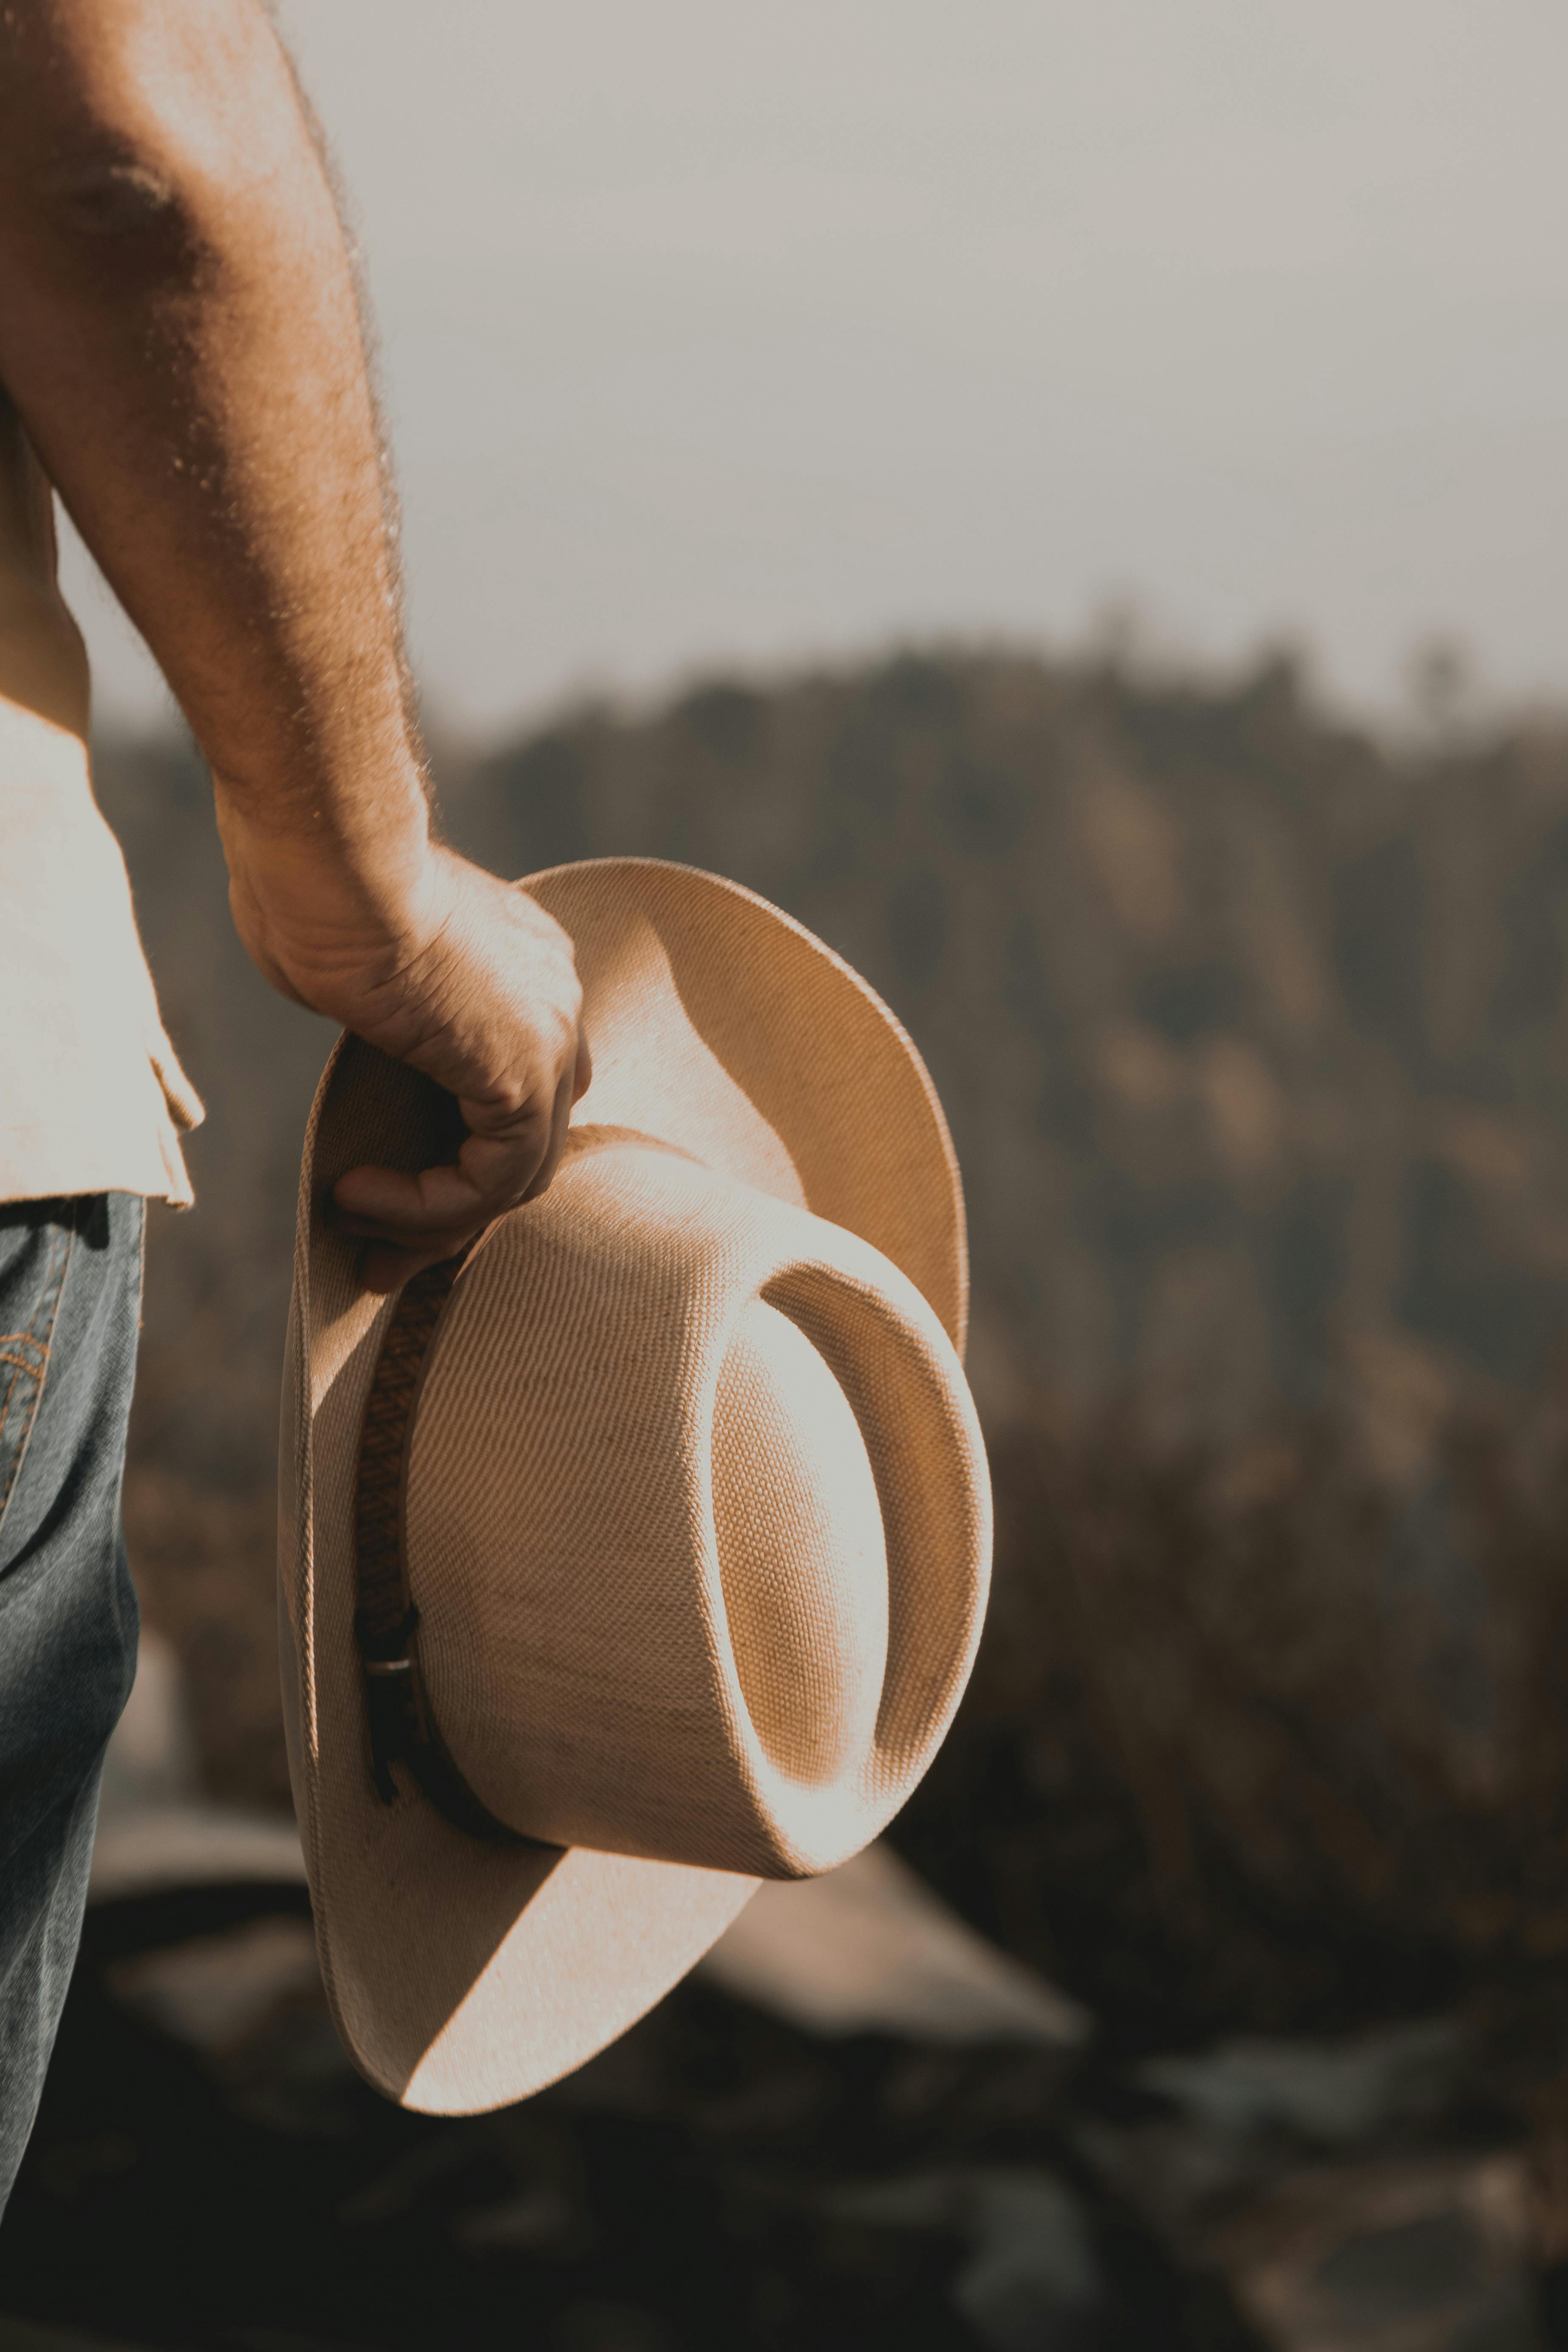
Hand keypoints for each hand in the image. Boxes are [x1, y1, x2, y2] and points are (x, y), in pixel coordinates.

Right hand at [229, 837, 589, 1291]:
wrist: (332, 858)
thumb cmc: (318, 888)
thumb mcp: (361, 962)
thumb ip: (386, 1014)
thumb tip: (364, 1038)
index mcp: (522, 968)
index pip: (520, 1090)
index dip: (462, 1156)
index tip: (388, 1189)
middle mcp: (554, 1000)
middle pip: (529, 1141)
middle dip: (457, 1212)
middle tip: (385, 1257)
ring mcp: (548, 1035)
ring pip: (517, 1173)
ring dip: (438, 1225)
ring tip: (366, 1249)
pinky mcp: (522, 1073)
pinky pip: (492, 1177)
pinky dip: (428, 1206)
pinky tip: (359, 1196)